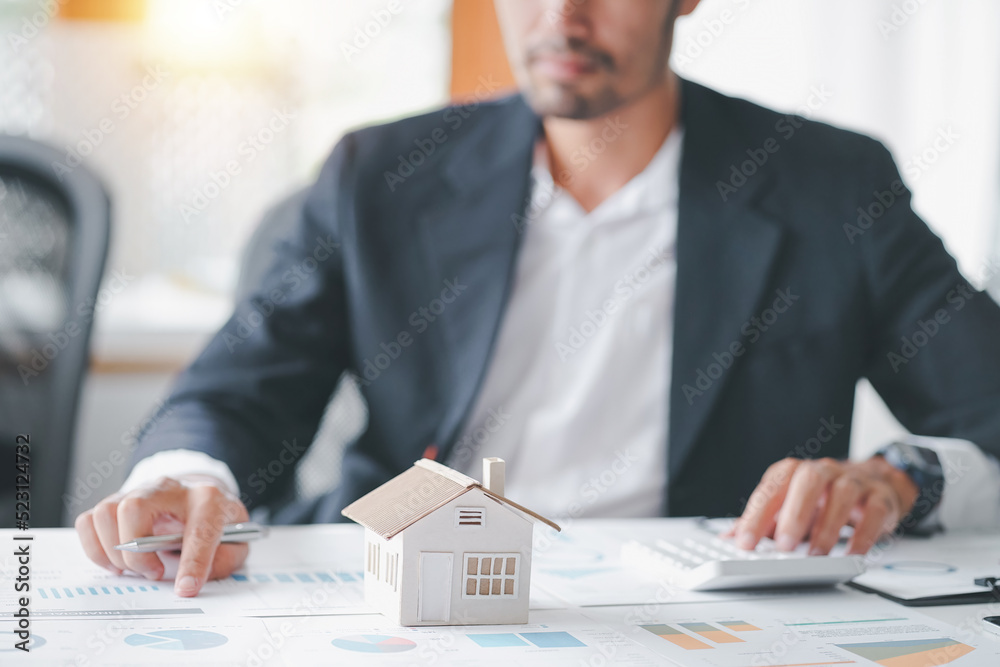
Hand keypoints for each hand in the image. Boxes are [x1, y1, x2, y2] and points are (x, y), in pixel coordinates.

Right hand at [74, 475, 249, 596]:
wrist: (203, 495)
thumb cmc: (217, 521)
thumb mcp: (237, 540)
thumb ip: (225, 560)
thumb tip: (190, 580)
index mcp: (208, 500)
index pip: (199, 530)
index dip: (192, 563)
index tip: (184, 588)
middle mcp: (170, 489)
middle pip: (134, 507)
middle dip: (136, 552)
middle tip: (153, 573)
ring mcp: (140, 492)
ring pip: (106, 511)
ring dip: (112, 550)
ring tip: (132, 569)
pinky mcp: (119, 501)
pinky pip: (89, 520)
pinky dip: (94, 547)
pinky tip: (115, 562)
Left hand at [729, 456, 918, 554]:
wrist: (873, 481)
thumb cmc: (822, 496)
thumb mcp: (789, 505)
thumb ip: (762, 520)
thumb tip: (730, 538)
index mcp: (794, 472)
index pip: (772, 488)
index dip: (757, 515)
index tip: (745, 542)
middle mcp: (823, 471)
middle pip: (807, 482)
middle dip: (793, 514)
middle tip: (782, 545)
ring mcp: (853, 481)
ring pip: (842, 494)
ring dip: (827, 527)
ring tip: (815, 555)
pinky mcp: (880, 497)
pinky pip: (874, 511)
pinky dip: (863, 535)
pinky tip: (852, 554)